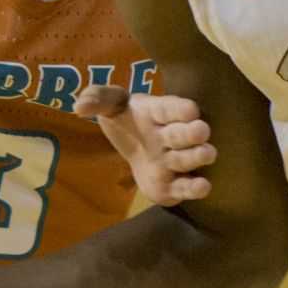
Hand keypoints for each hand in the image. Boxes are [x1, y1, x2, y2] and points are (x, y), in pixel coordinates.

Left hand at [76, 84, 215, 203]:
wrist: (134, 147)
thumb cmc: (125, 121)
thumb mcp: (109, 105)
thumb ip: (97, 99)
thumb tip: (79, 106)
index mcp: (157, 113)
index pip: (169, 108)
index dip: (179, 109)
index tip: (191, 110)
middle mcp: (170, 136)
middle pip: (182, 134)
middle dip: (192, 133)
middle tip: (202, 131)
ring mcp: (174, 161)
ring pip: (187, 159)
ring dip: (197, 157)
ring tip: (208, 154)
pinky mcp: (173, 186)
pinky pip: (185, 187)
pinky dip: (194, 189)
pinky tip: (203, 187)